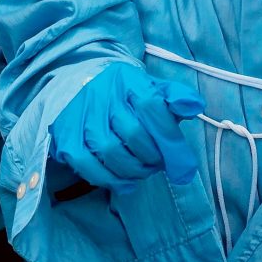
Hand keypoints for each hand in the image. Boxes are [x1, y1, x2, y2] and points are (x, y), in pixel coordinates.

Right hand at [49, 62, 202, 191]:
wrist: (75, 82)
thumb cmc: (121, 92)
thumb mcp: (149, 86)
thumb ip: (175, 97)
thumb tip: (195, 106)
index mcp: (128, 79)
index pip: (153, 107)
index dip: (170, 140)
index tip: (183, 164)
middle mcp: (102, 95)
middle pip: (134, 134)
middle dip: (153, 157)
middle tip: (159, 164)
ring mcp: (81, 117)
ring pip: (111, 152)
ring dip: (134, 170)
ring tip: (143, 171)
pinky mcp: (66, 137)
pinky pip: (87, 165)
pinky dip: (109, 179)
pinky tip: (124, 182)